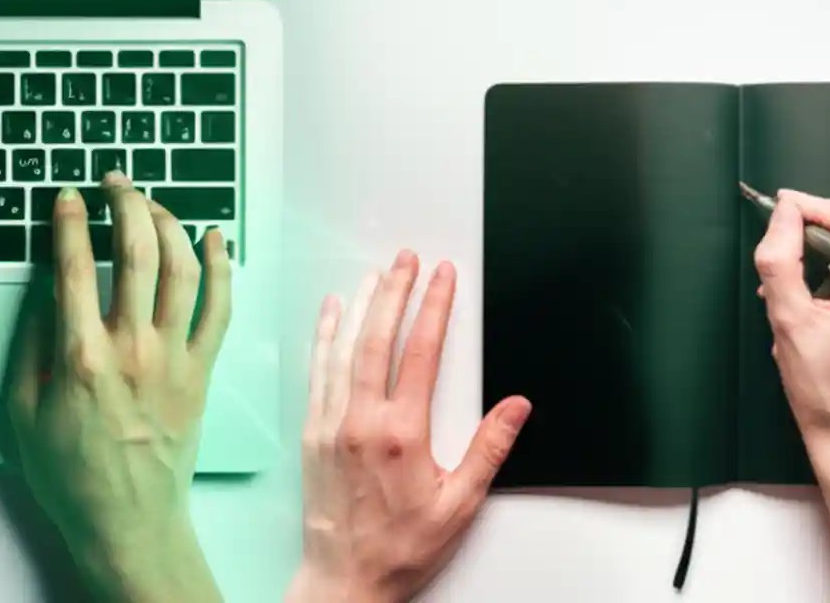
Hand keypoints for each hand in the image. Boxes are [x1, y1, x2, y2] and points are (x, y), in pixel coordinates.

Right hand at [6, 174, 229, 602]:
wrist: (128, 518)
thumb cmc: (71, 472)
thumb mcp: (22, 410)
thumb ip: (32, 344)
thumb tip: (45, 289)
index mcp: (82, 358)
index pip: (76, 268)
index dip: (71, 222)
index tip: (67, 197)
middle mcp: (133, 350)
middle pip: (138, 254)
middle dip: (126, 204)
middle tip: (115, 182)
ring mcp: (174, 358)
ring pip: (182, 271)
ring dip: (170, 224)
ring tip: (154, 202)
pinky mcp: (200, 371)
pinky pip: (220, 308)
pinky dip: (221, 267)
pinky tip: (214, 238)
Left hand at [287, 252, 531, 602]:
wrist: (345, 579)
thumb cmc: (400, 548)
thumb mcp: (459, 505)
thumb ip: (489, 450)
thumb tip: (516, 407)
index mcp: (402, 434)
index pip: (422, 353)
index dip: (434, 307)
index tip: (443, 276)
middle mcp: (361, 421)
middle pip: (379, 339)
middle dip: (396, 292)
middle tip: (408, 259)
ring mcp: (331, 424)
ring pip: (345, 349)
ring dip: (362, 306)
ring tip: (377, 273)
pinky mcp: (312, 433)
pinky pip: (318, 372)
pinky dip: (325, 338)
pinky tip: (332, 315)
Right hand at [753, 190, 829, 448]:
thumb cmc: (821, 387)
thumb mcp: (789, 321)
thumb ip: (781, 261)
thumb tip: (782, 212)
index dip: (820, 208)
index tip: (781, 210)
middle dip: (814, 235)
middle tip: (778, 254)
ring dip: (817, 258)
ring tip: (787, 290)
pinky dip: (827, 274)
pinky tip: (806, 300)